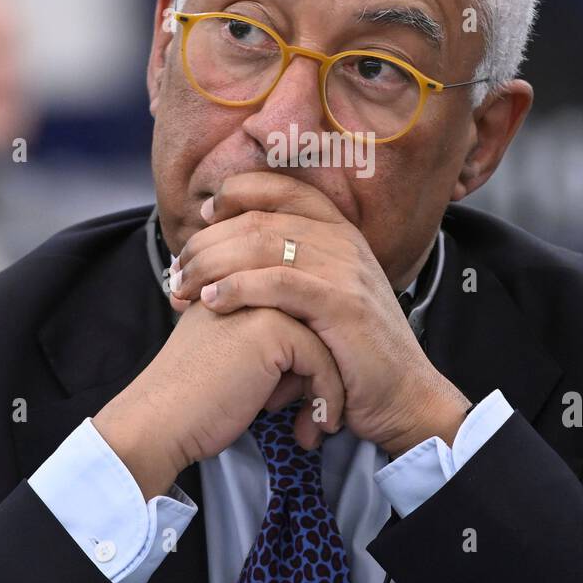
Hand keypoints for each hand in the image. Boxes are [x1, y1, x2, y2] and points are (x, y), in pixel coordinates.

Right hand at [93, 302, 343, 499]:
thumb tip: (311, 361)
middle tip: (322, 411)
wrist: (158, 422)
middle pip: (316, 322)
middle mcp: (249, 285)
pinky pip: (322, 360)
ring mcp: (261, 302)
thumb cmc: (191, 402)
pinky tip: (318, 425)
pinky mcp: (272, 329)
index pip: (298, 311)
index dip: (311, 357)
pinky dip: (328, 396)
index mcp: (234, 287)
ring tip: (322, 422)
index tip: (312, 397)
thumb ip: (265, 345)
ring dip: (331, 386)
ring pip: (326, 340)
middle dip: (327, 369)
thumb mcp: (231, 359)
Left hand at [169, 172, 470, 456]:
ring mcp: (345, 270)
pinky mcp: (341, 304)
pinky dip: (237, 288)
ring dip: (211, 264)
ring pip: (261, 244)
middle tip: (177, 269)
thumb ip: (291, 267)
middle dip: (208, 241)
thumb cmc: (354, 352)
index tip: (204, 217)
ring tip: (183, 287)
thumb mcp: (326, 295)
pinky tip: (212, 302)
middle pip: (259, 217)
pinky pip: (277, 283)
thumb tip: (233, 249)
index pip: (281, 186)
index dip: (236, 194)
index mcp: (340, 231)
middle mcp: (344, 241)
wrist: (404, 396)